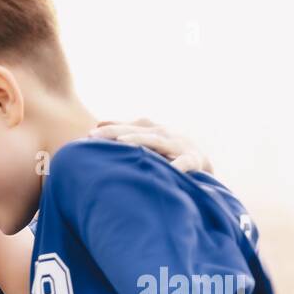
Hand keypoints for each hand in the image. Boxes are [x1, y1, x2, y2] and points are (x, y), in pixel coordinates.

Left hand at [90, 118, 212, 173]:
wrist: (203, 162)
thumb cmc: (169, 151)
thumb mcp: (148, 140)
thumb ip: (126, 132)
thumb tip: (98, 124)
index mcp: (153, 130)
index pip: (130, 126)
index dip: (111, 127)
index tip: (89, 134)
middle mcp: (165, 134)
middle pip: (138, 131)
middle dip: (116, 132)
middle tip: (94, 136)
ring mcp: (179, 146)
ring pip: (157, 142)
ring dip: (139, 141)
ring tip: (121, 142)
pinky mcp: (193, 160)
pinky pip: (184, 163)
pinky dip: (176, 166)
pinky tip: (166, 169)